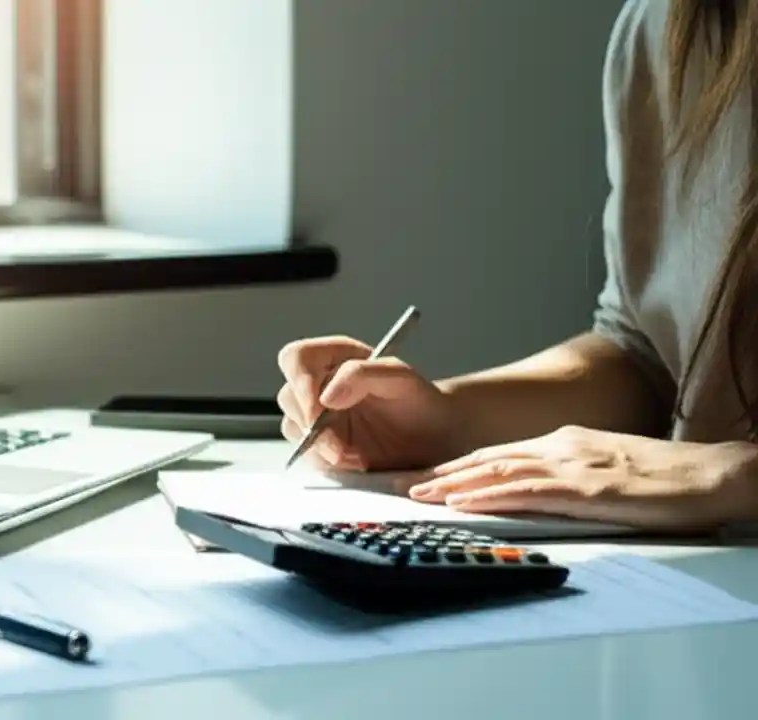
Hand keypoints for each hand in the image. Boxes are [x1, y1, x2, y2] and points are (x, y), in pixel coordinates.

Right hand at [276, 335, 463, 471]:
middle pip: (289, 397)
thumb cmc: (421, 400)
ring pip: (293, 428)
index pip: (296, 359)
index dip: (299, 382)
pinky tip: (356, 462)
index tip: (319, 409)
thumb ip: (362, 374)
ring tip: (356, 457)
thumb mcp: (401, 378)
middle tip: (340, 447)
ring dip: (319, 447)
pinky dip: (327, 462)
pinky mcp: (321, 445)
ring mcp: (317, 416)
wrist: (436, 436)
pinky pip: (307, 454)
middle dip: (311, 425)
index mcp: (333, 357)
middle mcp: (319, 384)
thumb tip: (326, 396)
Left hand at [407, 425, 757, 528]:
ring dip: (454, 483)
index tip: (425, 476)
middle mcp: (562, 446)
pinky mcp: (589, 490)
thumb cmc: (666, 476)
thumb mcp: (605, 469)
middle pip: (488, 457)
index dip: (457, 464)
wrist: (716, 472)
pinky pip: (528, 491)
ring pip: (498, 470)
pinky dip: (490, 495)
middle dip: (443, 472)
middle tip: (404, 485)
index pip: (498, 452)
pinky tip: (465, 503)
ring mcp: (574, 466)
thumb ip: (568, 476)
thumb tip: (533, 490)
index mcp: (566, 441)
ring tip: (419, 495)